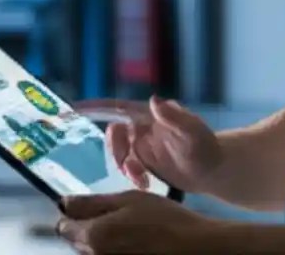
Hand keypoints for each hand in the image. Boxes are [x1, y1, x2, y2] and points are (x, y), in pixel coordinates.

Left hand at [57, 190, 216, 253]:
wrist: (195, 248)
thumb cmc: (163, 219)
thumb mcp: (128, 200)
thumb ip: (92, 203)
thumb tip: (64, 203)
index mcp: (92, 236)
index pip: (64, 226)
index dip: (75, 214)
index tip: (91, 208)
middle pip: (77, 241)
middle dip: (88, 228)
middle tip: (116, 217)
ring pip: (92, 252)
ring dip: (102, 241)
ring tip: (129, 231)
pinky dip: (115, 250)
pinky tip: (135, 243)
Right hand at [76, 96, 223, 193]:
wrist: (213, 170)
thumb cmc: (206, 146)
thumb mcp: (192, 131)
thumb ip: (174, 116)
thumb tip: (154, 100)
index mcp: (148, 115)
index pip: (115, 107)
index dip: (93, 107)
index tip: (72, 108)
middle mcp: (140, 128)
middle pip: (113, 135)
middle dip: (117, 152)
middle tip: (131, 168)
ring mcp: (141, 146)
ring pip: (118, 154)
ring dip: (125, 167)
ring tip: (142, 180)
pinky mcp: (143, 163)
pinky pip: (126, 168)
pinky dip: (131, 176)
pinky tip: (145, 184)